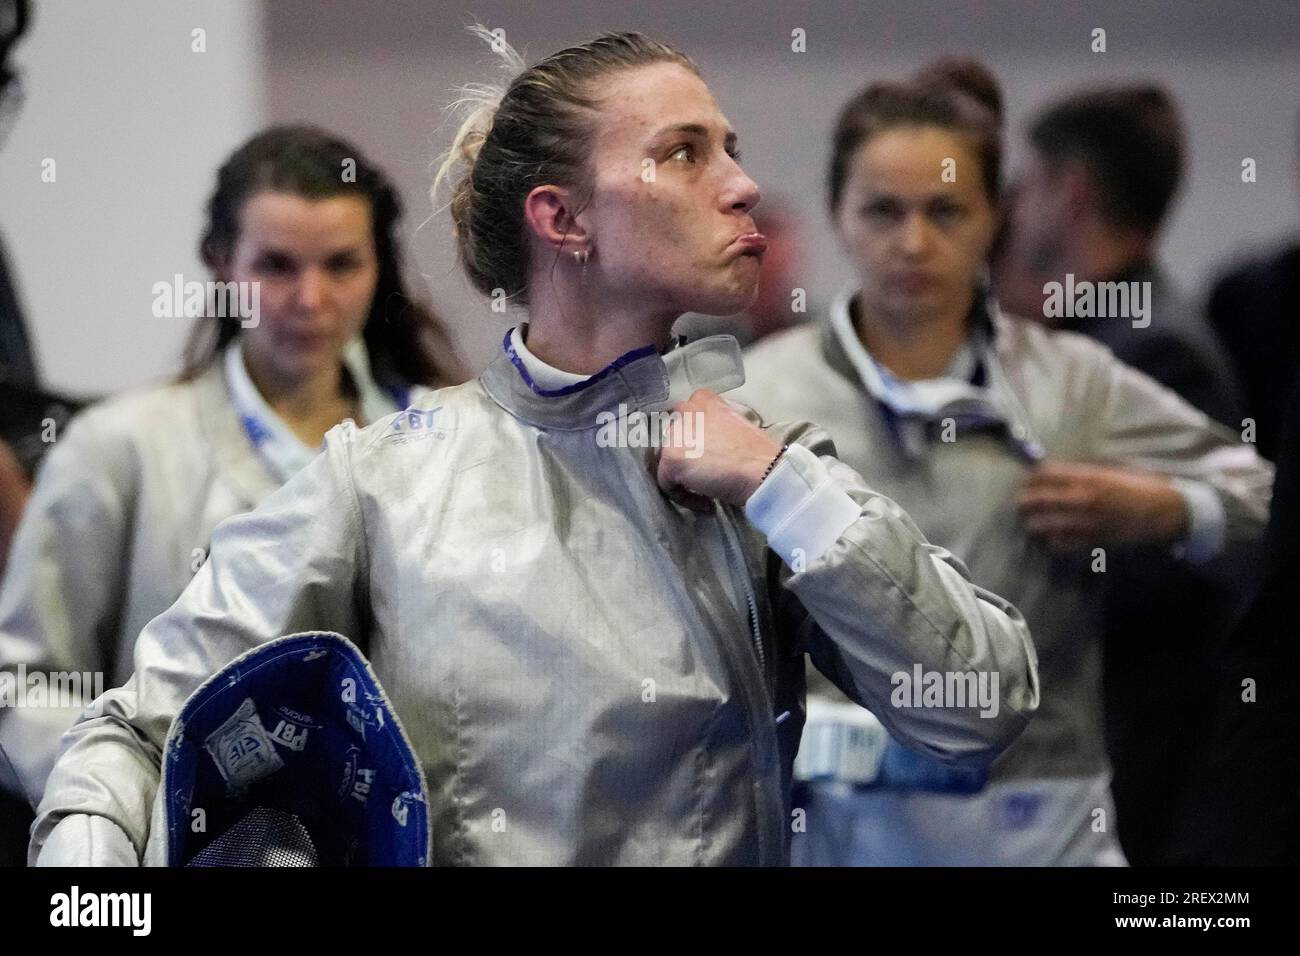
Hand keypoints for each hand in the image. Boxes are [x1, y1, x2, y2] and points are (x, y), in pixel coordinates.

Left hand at [654, 389, 781, 508]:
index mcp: (703, 399)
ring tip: (707, 488)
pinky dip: (684, 497)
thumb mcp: (734, 424)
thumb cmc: (757, 453)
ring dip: (684, 477)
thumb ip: (712, 426)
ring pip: (668, 461)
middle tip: (706, 473)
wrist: (762, 469)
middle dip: (687, 457)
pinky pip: (666, 483)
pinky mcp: (671, 458)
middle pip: (673, 439)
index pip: (684, 419)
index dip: (693, 441)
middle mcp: (686, 410)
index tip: (705, 456)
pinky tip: (706, 500)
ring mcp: (675, 434)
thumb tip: (702, 444)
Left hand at [1017, 461, 1188, 552]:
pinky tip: (1050, 538)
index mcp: (1089, 477)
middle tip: (1021, 503)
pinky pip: (1062, 544)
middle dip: (1025, 501)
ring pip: (1045, 524)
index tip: (1027, 481)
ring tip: (1030, 522)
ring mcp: (1087, 521)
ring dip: (1034, 523)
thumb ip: (1083, 475)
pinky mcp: (1093, 540)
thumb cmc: (1140, 487)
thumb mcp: (1110, 472)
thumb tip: (1055, 476)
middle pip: (1039, 499)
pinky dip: (1052, 541)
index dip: (1031, 478)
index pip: (1046, 474)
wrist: (1166, 512)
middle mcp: (1084, 498)